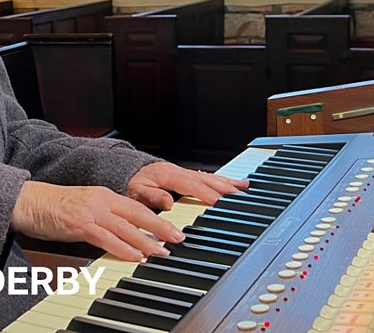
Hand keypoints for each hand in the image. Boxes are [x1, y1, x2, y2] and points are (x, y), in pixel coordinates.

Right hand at [9, 181, 184, 261]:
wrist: (28, 202)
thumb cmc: (53, 207)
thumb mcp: (84, 208)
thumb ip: (104, 218)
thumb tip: (123, 233)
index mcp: (104, 195)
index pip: (136, 206)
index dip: (156, 217)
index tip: (173, 228)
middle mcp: (101, 200)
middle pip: (137, 213)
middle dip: (160, 226)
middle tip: (178, 237)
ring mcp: (90, 211)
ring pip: (125, 226)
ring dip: (146, 240)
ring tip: (162, 251)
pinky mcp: (79, 224)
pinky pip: (105, 237)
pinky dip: (122, 246)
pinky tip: (134, 255)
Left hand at [126, 162, 247, 208]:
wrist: (129, 171)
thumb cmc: (132, 183)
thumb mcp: (136, 192)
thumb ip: (151, 196)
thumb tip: (168, 202)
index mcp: (168, 175)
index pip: (191, 185)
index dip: (206, 194)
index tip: (219, 202)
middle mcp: (179, 171)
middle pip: (206, 179)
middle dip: (224, 188)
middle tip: (240, 197)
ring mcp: (185, 172)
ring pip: (210, 177)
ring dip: (228, 183)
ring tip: (245, 189)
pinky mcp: (188, 175)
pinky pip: (209, 177)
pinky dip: (224, 180)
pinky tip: (238, 184)